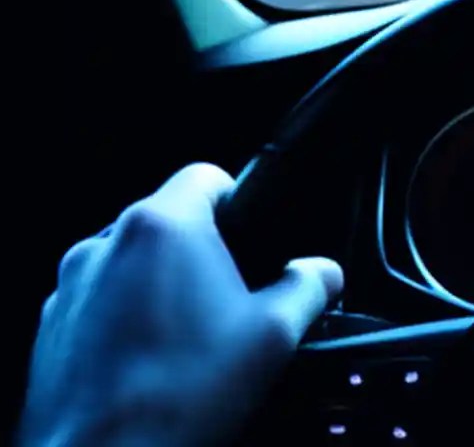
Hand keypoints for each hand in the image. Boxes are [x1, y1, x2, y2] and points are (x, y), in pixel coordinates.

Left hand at [19, 163, 342, 446]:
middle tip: (235, 304)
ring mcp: (72, 285)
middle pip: (170, 222)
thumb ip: (308, 288)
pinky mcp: (53, 326)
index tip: (255, 237)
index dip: (241, 199)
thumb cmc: (180, 395)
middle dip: (205, 255)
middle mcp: (107, 244)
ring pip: (133, 264)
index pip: (208, 175)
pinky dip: (127, 321)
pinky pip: (102, 303)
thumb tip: (322, 273)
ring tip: (194, 341)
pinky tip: (155, 364)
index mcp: (164, 227)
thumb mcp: (273, 337)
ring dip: (163, 288)